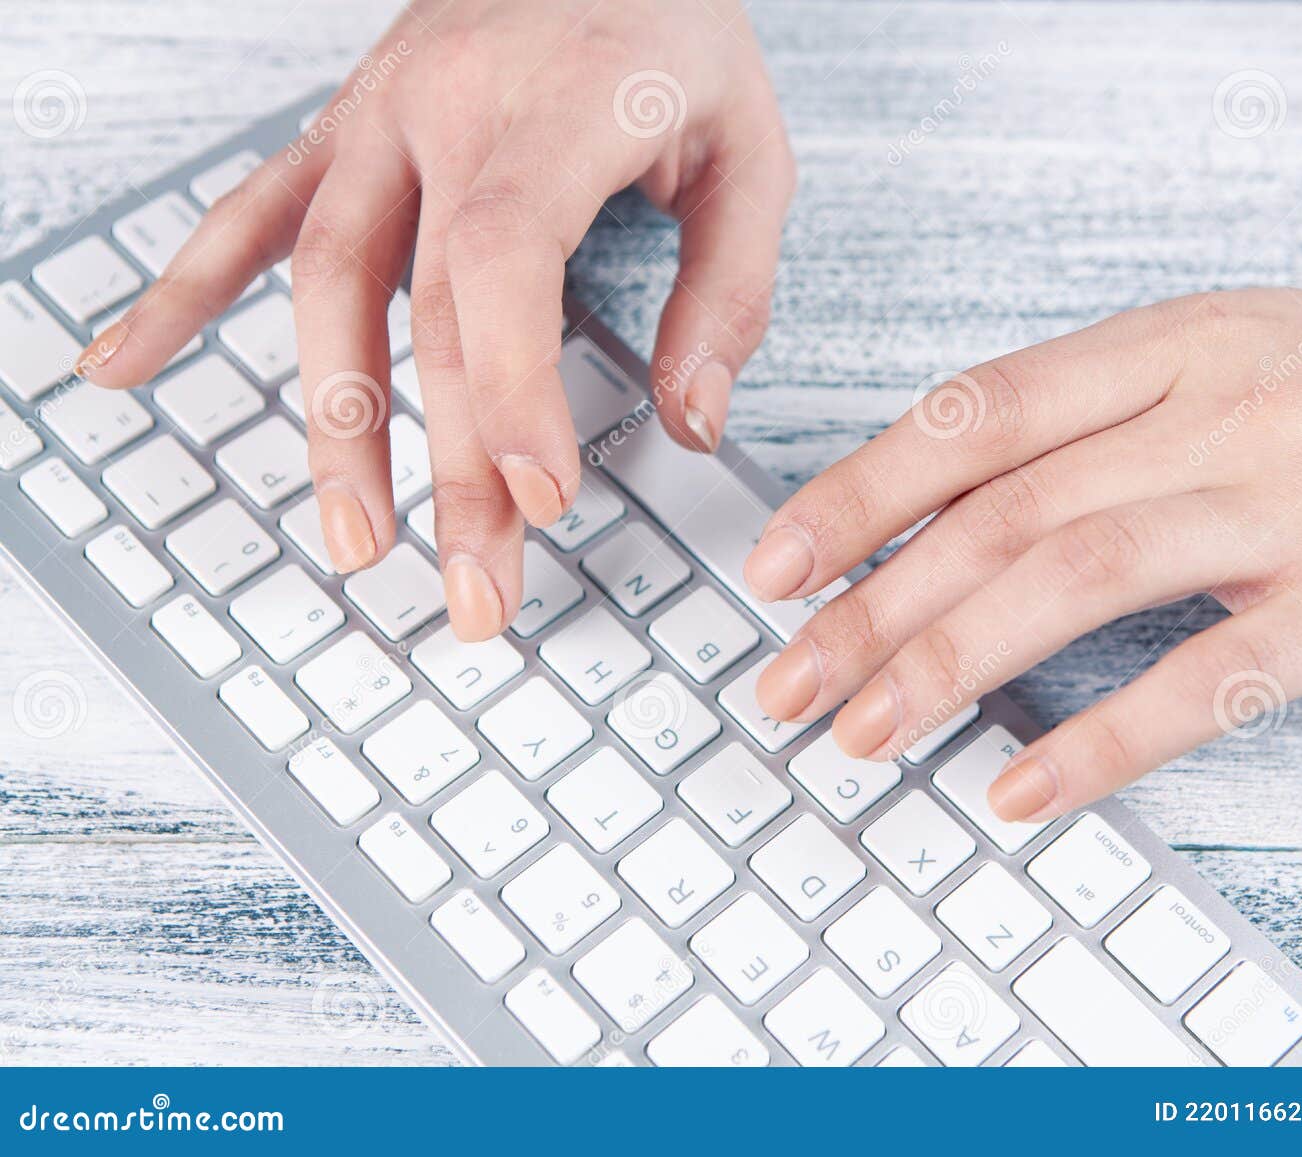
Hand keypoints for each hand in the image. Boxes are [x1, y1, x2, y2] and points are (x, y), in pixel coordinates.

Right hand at [78, 0, 791, 639]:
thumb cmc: (674, 31)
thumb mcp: (749, 146)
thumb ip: (730, 288)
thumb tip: (692, 417)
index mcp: (555, 106)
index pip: (504, 261)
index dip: (512, 388)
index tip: (538, 501)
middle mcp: (445, 107)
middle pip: (424, 309)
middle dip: (446, 464)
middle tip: (474, 592)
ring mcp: (375, 116)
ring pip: (323, 280)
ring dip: (331, 422)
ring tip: (350, 542)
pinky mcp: (342, 129)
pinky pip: (246, 213)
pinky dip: (181, 293)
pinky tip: (125, 366)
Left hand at [745, 278, 1301, 821]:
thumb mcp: (1225, 358)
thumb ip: (1094, 417)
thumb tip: (941, 503)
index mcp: (1167, 348)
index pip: (975, 415)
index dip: (859, 491)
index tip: (773, 564)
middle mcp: (1213, 413)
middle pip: (1004, 510)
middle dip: (871, 605)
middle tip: (787, 680)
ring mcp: (1286, 507)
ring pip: (1077, 579)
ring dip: (948, 664)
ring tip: (866, 734)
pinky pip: (1203, 684)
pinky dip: (1099, 744)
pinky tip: (1021, 792)